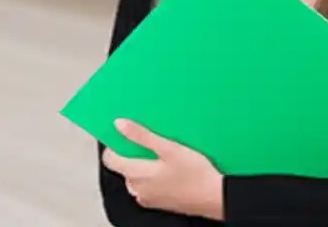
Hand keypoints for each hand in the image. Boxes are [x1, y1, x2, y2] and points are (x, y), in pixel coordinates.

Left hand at [101, 119, 224, 220]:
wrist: (216, 197)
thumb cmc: (196, 174)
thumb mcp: (169, 148)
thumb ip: (142, 136)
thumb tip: (119, 124)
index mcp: (136, 175)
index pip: (110, 159)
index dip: (114, 145)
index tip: (122, 134)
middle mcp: (138, 189)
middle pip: (123, 167)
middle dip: (130, 154)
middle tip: (146, 140)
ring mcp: (148, 198)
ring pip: (135, 177)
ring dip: (142, 165)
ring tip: (160, 153)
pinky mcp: (159, 202)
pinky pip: (147, 186)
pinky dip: (151, 176)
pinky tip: (167, 169)